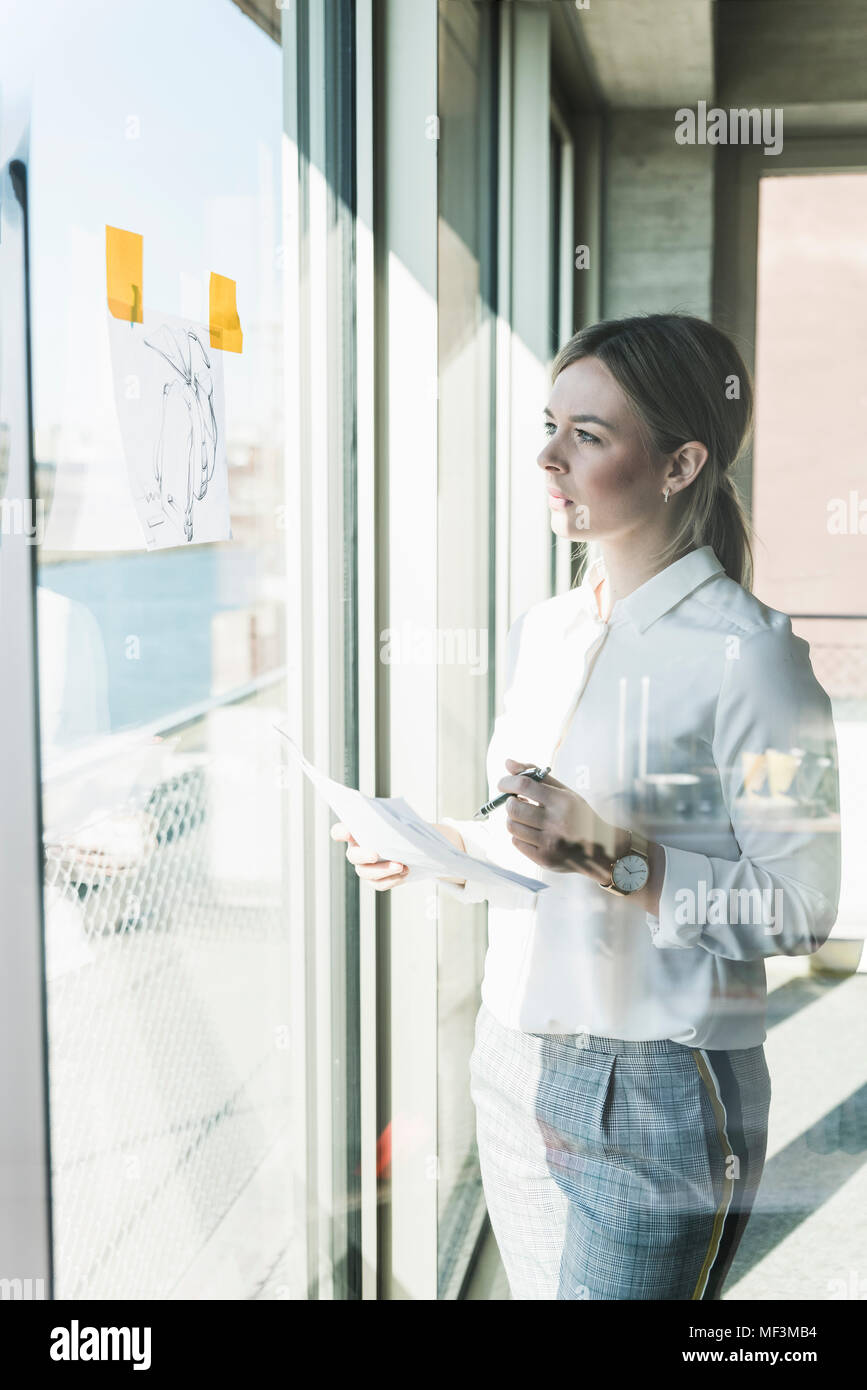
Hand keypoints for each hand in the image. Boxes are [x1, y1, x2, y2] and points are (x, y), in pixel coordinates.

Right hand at [330, 822, 409, 889]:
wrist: (409, 847)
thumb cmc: (398, 829)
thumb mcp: (392, 818)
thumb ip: (386, 816)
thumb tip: (389, 811)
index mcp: (356, 832)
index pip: (339, 831)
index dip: (340, 833)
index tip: (347, 833)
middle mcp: (357, 851)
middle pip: (352, 856)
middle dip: (363, 856)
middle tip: (375, 855)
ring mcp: (364, 867)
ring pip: (365, 872)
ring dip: (383, 870)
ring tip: (400, 866)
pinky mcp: (375, 880)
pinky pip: (379, 884)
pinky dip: (392, 879)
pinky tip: (404, 872)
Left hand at [496, 759, 623, 880]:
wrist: (600, 848)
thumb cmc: (578, 815)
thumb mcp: (564, 792)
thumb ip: (536, 775)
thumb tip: (508, 763)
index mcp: (562, 801)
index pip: (524, 785)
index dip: (507, 782)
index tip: (503, 784)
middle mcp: (556, 822)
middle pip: (514, 808)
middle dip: (509, 802)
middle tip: (515, 801)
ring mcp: (550, 843)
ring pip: (512, 826)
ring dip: (513, 819)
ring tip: (524, 817)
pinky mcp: (544, 859)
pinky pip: (516, 843)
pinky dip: (519, 835)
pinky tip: (531, 832)